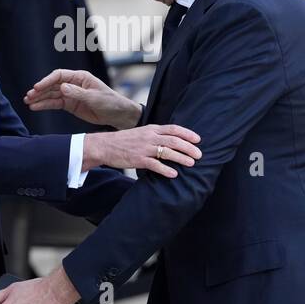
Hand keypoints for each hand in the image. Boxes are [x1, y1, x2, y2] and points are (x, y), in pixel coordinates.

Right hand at [25, 68, 141, 129]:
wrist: (118, 115)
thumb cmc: (110, 102)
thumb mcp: (95, 98)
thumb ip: (78, 93)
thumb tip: (62, 88)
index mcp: (80, 77)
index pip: (59, 76)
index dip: (47, 81)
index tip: (37, 88)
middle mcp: (74, 84)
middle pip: (52, 85)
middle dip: (40, 90)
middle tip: (28, 96)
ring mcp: (71, 94)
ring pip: (52, 95)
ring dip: (40, 98)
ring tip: (28, 102)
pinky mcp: (70, 105)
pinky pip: (55, 104)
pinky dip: (45, 105)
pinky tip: (35, 107)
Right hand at [84, 123, 200, 176]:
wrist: (105, 145)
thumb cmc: (124, 141)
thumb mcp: (141, 133)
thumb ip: (156, 135)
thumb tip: (171, 139)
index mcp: (152, 129)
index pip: (174, 129)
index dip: (188, 134)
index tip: (198, 140)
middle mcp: (150, 137)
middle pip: (174, 140)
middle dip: (189, 148)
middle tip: (199, 155)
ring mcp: (144, 148)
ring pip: (168, 152)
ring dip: (181, 158)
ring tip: (191, 163)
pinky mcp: (138, 159)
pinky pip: (155, 165)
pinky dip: (166, 170)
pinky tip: (174, 174)